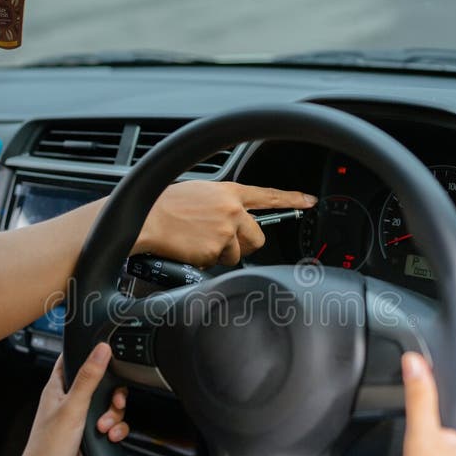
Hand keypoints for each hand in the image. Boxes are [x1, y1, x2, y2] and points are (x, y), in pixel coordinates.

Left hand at [0, 344, 124, 455]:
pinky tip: (109, 436)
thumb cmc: (47, 449)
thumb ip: (88, 377)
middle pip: (100, 383)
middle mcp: (68, 399)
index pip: (75, 359)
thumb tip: (101, 350)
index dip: (92, 355)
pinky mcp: (87, 432)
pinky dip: (114, 429)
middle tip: (113, 403)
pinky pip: (109, 423)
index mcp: (58, 387)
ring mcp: (78, 417)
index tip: (109, 360)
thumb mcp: (72, 408)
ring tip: (104, 427)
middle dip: (112, 394)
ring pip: (108, 405)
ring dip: (113, 415)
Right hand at [136, 181, 316, 266]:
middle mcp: (232, 210)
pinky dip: (206, 261)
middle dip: (245, 245)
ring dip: (222, 253)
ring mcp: (225, 231)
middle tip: (224, 242)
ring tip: (199, 240)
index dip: (292, 199)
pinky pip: (219, 264)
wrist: (146, 218)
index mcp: (229, 192)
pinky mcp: (216, 249)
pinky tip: (191, 248)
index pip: (268, 196)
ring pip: (238, 254)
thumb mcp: (201, 193)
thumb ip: (223, 204)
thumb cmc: (166, 205)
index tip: (309, 201)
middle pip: (258, 237)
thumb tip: (235, 220)